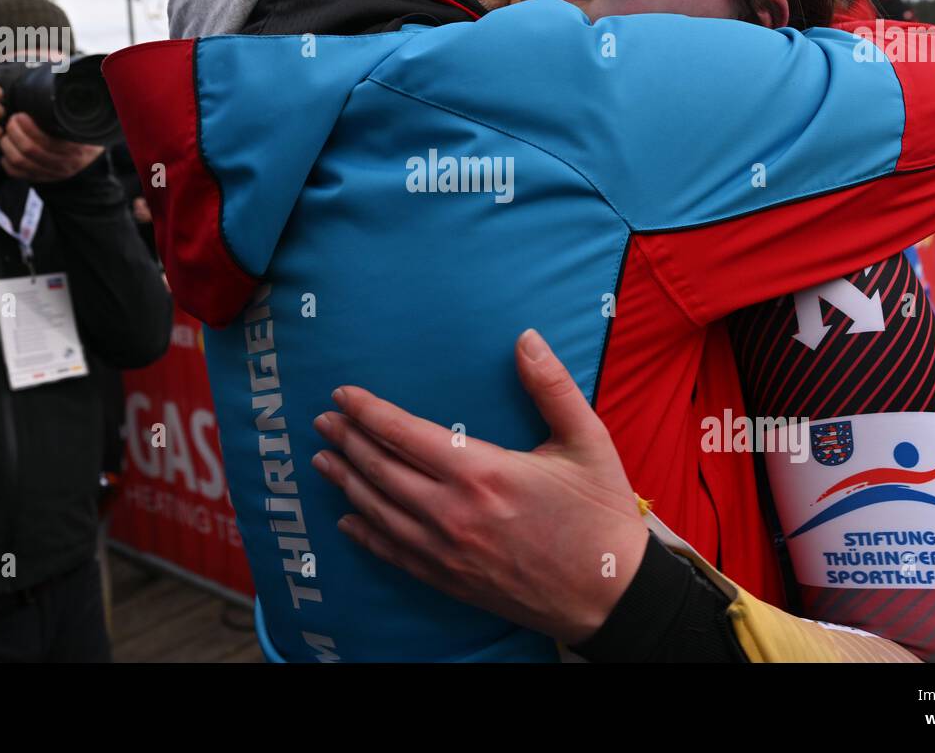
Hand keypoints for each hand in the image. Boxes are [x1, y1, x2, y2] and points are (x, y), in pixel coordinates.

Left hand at [0, 112, 102, 182]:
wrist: (91, 160)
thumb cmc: (84, 139)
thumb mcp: (83, 127)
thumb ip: (70, 117)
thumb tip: (54, 99)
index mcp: (74, 150)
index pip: (45, 142)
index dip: (28, 128)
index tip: (22, 115)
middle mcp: (62, 165)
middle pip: (28, 151)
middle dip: (14, 132)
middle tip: (12, 120)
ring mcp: (50, 174)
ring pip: (19, 162)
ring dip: (7, 145)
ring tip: (8, 133)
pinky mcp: (39, 179)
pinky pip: (16, 173)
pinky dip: (6, 161)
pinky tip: (9, 149)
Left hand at [312, 328, 648, 645]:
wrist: (613, 596)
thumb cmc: (600, 516)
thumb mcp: (587, 440)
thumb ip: (552, 386)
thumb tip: (525, 338)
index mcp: (482, 472)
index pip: (404, 434)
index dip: (368, 411)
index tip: (343, 394)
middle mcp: (453, 512)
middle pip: (380, 470)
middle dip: (346, 441)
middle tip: (321, 421)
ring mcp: (447, 551)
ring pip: (378, 511)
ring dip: (345, 482)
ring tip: (322, 460)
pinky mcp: (450, 580)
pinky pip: (393, 554)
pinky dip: (364, 535)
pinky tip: (347, 522)